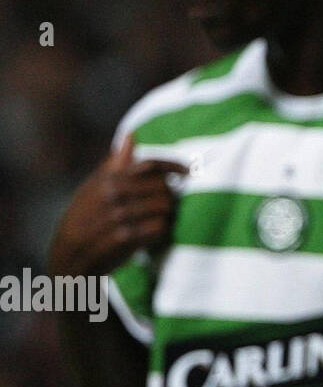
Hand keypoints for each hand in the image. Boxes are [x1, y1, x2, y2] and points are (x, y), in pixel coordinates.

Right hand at [50, 134, 187, 278]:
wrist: (70, 251)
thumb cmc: (86, 215)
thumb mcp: (95, 185)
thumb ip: (116, 163)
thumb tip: (131, 135)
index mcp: (109, 177)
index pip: (149, 165)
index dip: (173, 166)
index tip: (188, 170)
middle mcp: (114, 194)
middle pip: (162, 187)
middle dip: (170, 195)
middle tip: (168, 203)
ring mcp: (120, 215)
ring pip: (164, 207)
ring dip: (167, 214)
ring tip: (161, 218)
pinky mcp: (126, 237)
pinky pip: (159, 227)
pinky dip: (162, 229)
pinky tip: (154, 232)